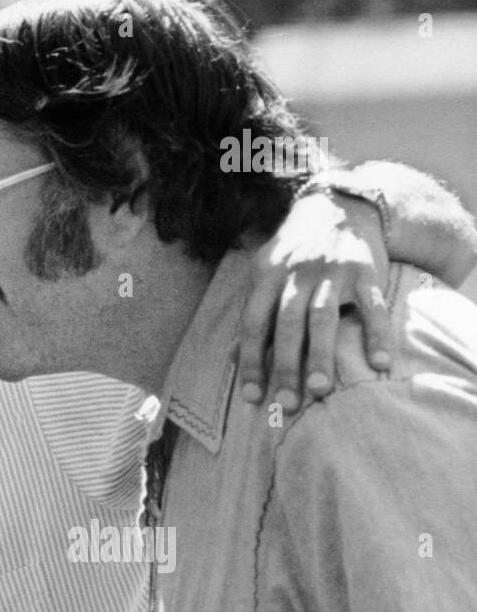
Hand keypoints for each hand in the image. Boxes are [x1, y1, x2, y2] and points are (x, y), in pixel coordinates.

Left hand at [238, 192, 392, 411]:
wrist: (337, 208)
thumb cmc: (294, 254)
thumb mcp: (265, 275)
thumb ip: (254, 314)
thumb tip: (231, 359)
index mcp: (266, 277)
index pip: (254, 324)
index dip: (251, 361)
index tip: (252, 397)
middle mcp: (297, 274)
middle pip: (288, 323)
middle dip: (286, 365)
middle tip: (288, 403)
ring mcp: (333, 272)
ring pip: (324, 316)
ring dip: (322, 354)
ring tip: (321, 390)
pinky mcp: (366, 271)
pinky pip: (373, 307)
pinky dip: (377, 335)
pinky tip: (380, 364)